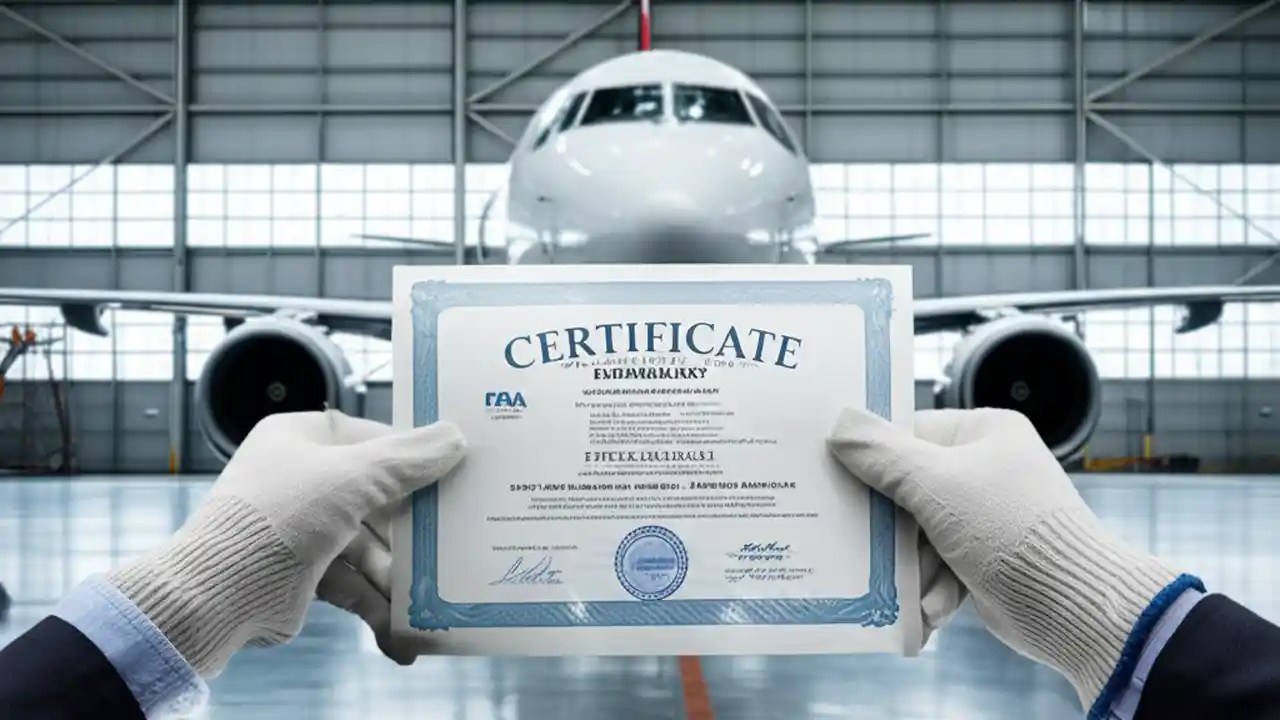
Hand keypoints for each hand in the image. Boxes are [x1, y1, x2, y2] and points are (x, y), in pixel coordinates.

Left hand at [107, 411, 465, 675]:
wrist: (218, 593)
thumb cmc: (280, 514)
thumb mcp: (354, 476)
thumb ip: (408, 459)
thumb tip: (456, 437)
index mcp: (302, 438)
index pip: (372, 438)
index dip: (414, 455)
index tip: (457, 468)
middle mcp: (301, 478)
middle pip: (377, 496)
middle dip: (414, 527)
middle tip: (456, 536)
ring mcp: (302, 527)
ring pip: (369, 545)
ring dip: (398, 575)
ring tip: (432, 600)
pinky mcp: (304, 571)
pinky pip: (353, 582)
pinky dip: (377, 606)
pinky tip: (403, 636)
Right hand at [829, 408, 1178, 707]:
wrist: (1074, 605)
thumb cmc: (1010, 527)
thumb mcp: (935, 484)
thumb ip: (883, 456)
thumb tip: (839, 426)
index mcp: (983, 433)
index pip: (909, 432)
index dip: (871, 455)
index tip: (833, 474)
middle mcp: (987, 468)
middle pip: (908, 487)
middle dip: (890, 526)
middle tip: (855, 540)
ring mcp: (987, 515)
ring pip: (920, 533)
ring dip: (913, 567)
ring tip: (911, 589)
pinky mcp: (986, 558)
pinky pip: (940, 565)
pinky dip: (932, 588)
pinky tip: (930, 609)